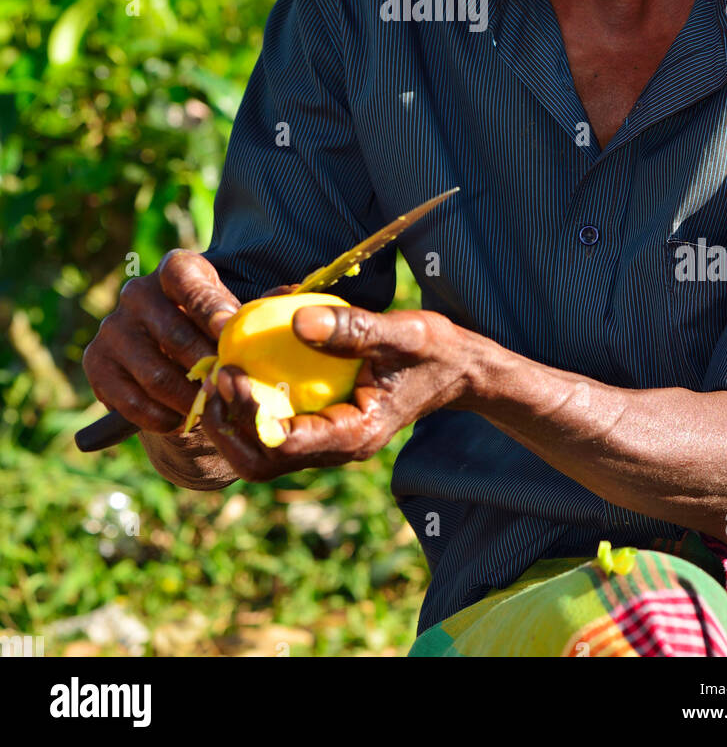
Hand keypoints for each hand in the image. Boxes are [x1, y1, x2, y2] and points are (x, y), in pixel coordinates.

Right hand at [82, 250, 239, 432]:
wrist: (168, 345)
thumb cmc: (208, 324)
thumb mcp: (227, 310)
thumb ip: (242, 318)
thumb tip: (263, 323)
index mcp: (173, 270)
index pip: (186, 281)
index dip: (208, 306)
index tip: (226, 330)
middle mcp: (137, 292)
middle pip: (174, 335)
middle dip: (206, 367)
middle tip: (227, 389)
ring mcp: (112, 327)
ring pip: (155, 375)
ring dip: (188, 399)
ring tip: (210, 409)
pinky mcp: (96, 362)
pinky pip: (133, 401)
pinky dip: (163, 417)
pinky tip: (182, 419)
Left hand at [197, 304, 478, 480]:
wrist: (456, 370)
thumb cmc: (434, 349)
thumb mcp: (403, 332)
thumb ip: (354, 329)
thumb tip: (297, 320)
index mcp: (356, 436)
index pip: (287, 443)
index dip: (250, 414)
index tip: (230, 373)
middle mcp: (338, 449)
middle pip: (263, 462)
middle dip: (227, 428)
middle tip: (212, 377)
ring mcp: (328, 444)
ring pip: (262, 455)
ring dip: (232, 423)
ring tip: (217, 376)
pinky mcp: (323, 430)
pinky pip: (275, 432)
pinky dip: (250, 410)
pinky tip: (241, 368)